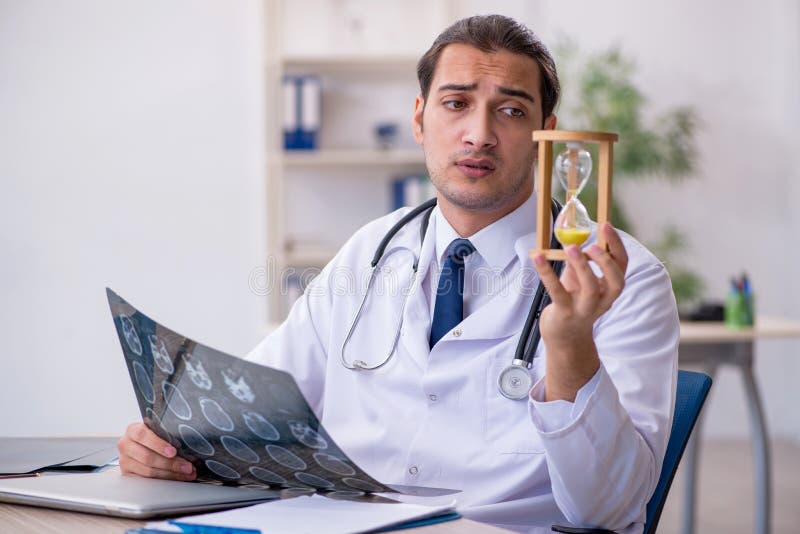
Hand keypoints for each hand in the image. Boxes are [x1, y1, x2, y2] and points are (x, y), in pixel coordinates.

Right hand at [117, 422, 195, 480]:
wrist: (140, 445)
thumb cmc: (154, 436)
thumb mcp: (158, 430)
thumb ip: (166, 433)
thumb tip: (188, 443)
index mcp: (132, 430)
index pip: (142, 435)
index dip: (159, 444)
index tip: (173, 451)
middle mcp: (126, 445)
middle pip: (148, 457)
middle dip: (171, 463)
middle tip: (187, 466)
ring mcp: (125, 461)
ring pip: (148, 471)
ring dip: (171, 474)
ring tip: (187, 473)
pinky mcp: (128, 475)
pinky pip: (147, 481)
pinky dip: (165, 480)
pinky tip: (177, 478)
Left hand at [532, 223, 627, 400]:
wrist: (564, 337)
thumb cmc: (574, 302)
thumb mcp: (578, 279)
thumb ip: (578, 261)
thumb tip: (572, 237)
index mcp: (610, 288)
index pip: (621, 264)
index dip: (616, 245)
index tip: (606, 226)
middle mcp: (603, 300)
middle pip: (615, 280)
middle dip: (606, 261)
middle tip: (592, 245)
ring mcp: (585, 309)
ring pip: (591, 289)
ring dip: (582, 267)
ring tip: (571, 248)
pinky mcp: (565, 313)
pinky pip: (557, 292)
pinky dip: (547, 273)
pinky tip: (538, 257)